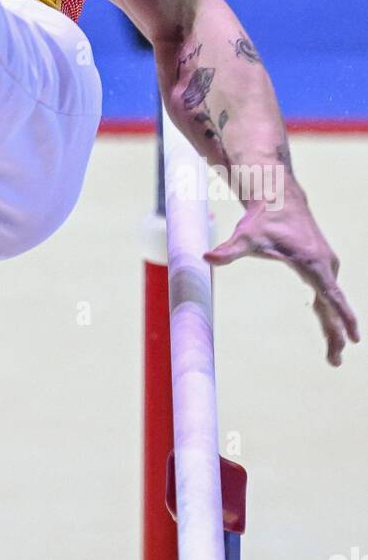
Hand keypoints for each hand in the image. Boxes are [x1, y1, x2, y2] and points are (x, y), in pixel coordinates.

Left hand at [205, 189, 359, 366]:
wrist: (279, 197)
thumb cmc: (264, 218)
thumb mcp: (246, 236)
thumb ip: (229, 250)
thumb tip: (206, 256)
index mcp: (312, 263)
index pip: (331, 295)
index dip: (343, 317)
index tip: (354, 338)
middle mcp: (325, 264)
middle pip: (334, 305)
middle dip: (336, 334)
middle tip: (334, 362)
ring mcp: (326, 264)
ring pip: (333, 301)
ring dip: (334, 326)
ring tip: (333, 355)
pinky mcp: (322, 264)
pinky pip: (329, 293)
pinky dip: (330, 312)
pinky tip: (327, 328)